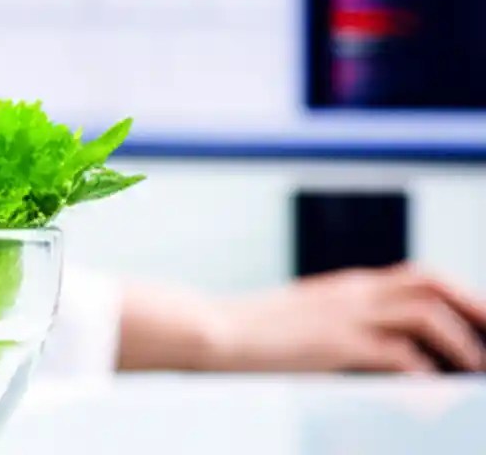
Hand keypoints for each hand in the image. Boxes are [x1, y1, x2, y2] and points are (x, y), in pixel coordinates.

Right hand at [208, 264, 485, 373]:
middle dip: (472, 305)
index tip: (479, 316)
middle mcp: (353, 291)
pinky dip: (422, 374)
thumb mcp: (304, 321)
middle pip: (432, 283)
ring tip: (473, 368)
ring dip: (458, 341)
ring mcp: (345, 314)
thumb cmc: (250, 332)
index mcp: (348, 285)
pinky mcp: (336, 342)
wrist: (210, 329)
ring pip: (425, 314)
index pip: (418, 277)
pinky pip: (398, 354)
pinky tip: (428, 392)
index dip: (458, 294)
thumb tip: (376, 349)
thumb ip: (340, 325)